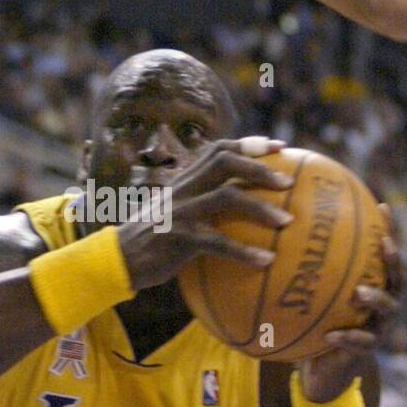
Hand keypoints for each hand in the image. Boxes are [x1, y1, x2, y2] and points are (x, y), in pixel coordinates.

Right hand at [112, 138, 295, 291]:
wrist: (117, 260)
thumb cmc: (152, 241)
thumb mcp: (174, 214)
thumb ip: (201, 206)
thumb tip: (241, 212)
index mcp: (185, 180)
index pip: (218, 150)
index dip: (250, 144)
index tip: (280, 147)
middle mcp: (183, 188)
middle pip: (224, 162)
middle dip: (259, 168)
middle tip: (289, 183)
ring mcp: (181, 211)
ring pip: (227, 197)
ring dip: (261, 208)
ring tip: (287, 222)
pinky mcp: (179, 238)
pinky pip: (218, 243)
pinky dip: (245, 252)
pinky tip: (267, 262)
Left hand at [295, 204, 402, 402]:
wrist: (323, 367)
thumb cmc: (316, 323)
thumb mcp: (311, 295)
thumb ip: (305, 270)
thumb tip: (278, 232)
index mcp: (375, 285)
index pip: (385, 254)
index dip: (388, 231)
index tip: (383, 207)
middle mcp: (384, 303)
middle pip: (398, 278)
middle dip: (394, 260)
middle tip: (384, 243)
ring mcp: (379, 328)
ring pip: (387, 309)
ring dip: (376, 299)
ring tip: (360, 293)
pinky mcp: (366, 352)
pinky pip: (361, 344)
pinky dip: (347, 338)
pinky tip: (330, 336)